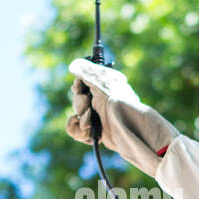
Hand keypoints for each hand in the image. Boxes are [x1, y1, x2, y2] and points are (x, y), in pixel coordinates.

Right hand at [66, 58, 178, 176]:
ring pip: (76, 116)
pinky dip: (78, 130)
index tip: (79, 86)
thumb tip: (73, 65)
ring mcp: (98, 118)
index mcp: (103, 88)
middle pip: (77, 101)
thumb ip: (84, 70)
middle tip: (88, 103)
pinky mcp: (95, 133)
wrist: (125, 122)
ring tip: (91, 118)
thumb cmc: (115, 98)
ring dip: (81, 116)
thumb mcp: (99, 78)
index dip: (78, 86)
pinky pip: (76, 131)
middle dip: (80, 103)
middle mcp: (101, 102)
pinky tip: (87, 128)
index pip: (83, 85)